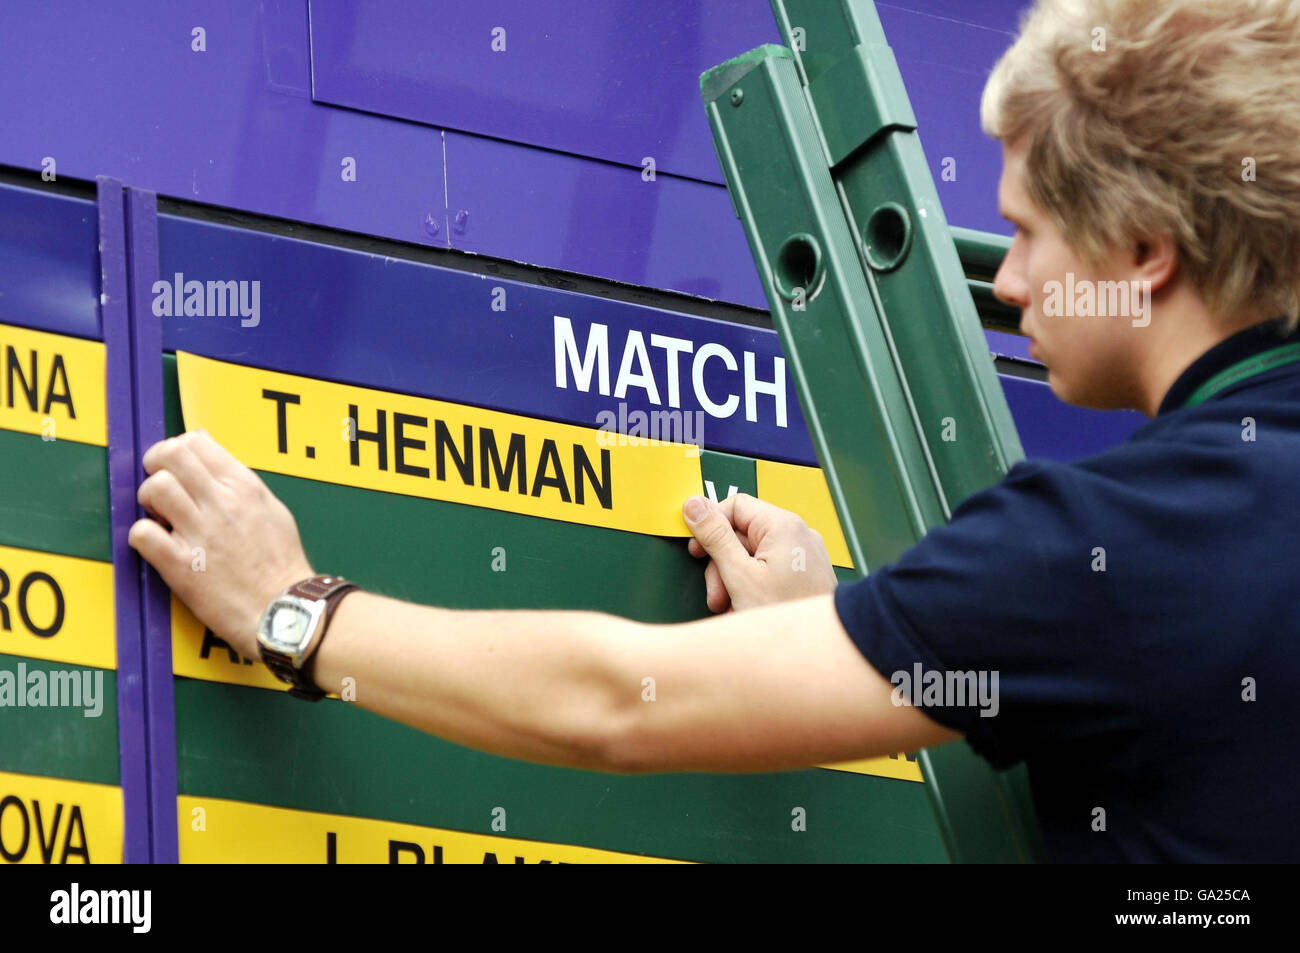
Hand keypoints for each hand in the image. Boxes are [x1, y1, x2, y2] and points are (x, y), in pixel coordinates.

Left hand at [127, 430, 313, 658]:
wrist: (284, 607)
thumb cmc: (280, 565)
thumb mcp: (272, 510)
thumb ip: (240, 481)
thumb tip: (212, 454)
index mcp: (244, 487)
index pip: (197, 442)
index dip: (177, 450)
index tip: (176, 467)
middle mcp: (221, 503)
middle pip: (170, 455)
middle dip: (155, 466)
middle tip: (160, 486)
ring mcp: (200, 532)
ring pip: (154, 488)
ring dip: (148, 501)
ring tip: (160, 517)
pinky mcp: (180, 565)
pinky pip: (141, 533)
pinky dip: (143, 537)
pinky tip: (158, 545)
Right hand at [682, 494, 837, 612]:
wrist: (819, 653)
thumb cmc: (785, 615)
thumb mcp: (739, 575)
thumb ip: (715, 537)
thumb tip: (694, 505)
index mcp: (783, 526)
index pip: (735, 505)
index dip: (710, 526)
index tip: (697, 550)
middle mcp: (798, 534)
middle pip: (743, 534)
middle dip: (722, 564)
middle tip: (717, 594)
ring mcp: (805, 554)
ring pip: (755, 554)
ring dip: (735, 580)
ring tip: (732, 607)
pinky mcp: (806, 573)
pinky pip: (771, 568)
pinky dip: (754, 585)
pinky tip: (748, 608)